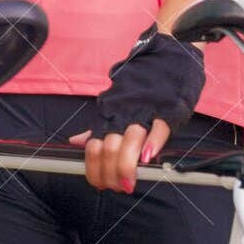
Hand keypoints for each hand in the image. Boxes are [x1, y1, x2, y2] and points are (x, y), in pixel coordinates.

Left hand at [68, 24, 204, 192]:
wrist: (167, 56)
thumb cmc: (141, 86)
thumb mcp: (115, 103)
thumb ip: (98, 126)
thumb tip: (75, 142)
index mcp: (110, 113)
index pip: (94, 145)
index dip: (94, 168)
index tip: (101, 184)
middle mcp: (123, 113)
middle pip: (110, 147)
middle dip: (111, 172)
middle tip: (118, 187)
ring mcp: (145, 111)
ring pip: (130, 140)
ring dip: (127, 164)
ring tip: (128, 182)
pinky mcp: (168, 110)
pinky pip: (159, 128)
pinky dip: (152, 144)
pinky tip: (147, 157)